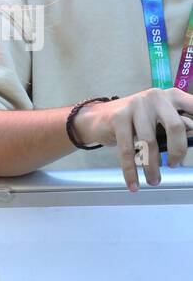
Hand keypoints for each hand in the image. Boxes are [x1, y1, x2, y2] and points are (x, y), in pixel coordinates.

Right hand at [72, 88, 192, 190]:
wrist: (97, 117)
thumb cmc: (134, 122)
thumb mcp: (158, 120)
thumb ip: (176, 127)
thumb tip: (191, 142)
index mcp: (171, 96)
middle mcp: (155, 96)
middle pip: (175, 126)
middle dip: (177, 151)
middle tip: (174, 165)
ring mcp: (136, 105)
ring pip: (149, 142)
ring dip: (152, 167)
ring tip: (153, 181)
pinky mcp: (118, 118)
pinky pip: (127, 150)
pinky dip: (130, 171)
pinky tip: (133, 184)